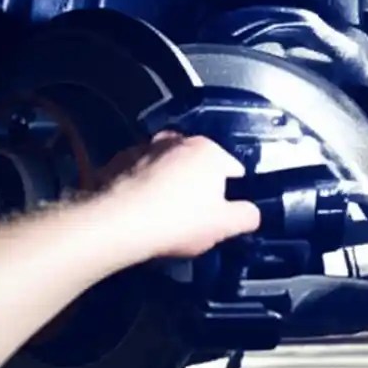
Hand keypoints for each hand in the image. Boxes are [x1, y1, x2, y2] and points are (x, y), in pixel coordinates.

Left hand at [100, 132, 260, 259]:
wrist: (116, 224)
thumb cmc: (178, 221)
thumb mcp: (224, 226)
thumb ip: (246, 216)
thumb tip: (251, 213)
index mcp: (210, 151)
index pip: (232, 167)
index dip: (231, 190)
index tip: (223, 209)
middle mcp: (178, 140)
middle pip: (197, 162)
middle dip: (198, 181)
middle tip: (194, 211)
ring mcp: (144, 147)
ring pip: (166, 163)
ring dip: (168, 178)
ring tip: (164, 209)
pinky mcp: (116, 160)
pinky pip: (138, 171)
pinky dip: (141, 183)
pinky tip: (139, 206)